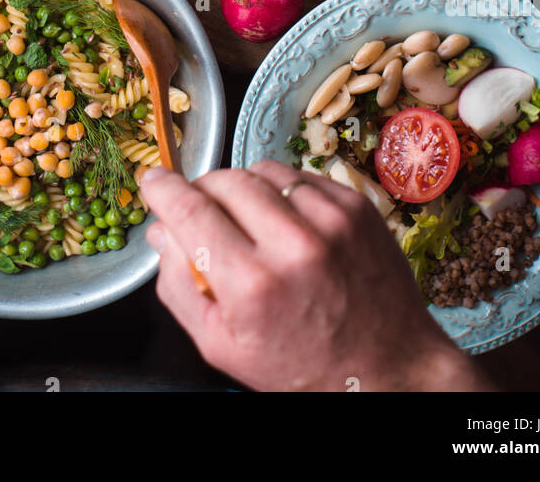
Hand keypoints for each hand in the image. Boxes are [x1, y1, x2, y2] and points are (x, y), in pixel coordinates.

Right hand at [143, 161, 492, 392]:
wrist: (388, 368)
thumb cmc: (302, 366)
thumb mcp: (223, 346)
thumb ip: (179, 288)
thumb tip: (159, 233)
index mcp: (252, 285)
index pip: (190, 211)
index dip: (162, 190)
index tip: (152, 180)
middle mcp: (292, 244)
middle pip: (225, 181)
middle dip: (203, 189)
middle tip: (201, 209)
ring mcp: (330, 219)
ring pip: (262, 171)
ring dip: (244, 187)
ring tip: (249, 221)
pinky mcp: (355, 206)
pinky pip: (300, 176)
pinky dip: (283, 192)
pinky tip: (287, 223)